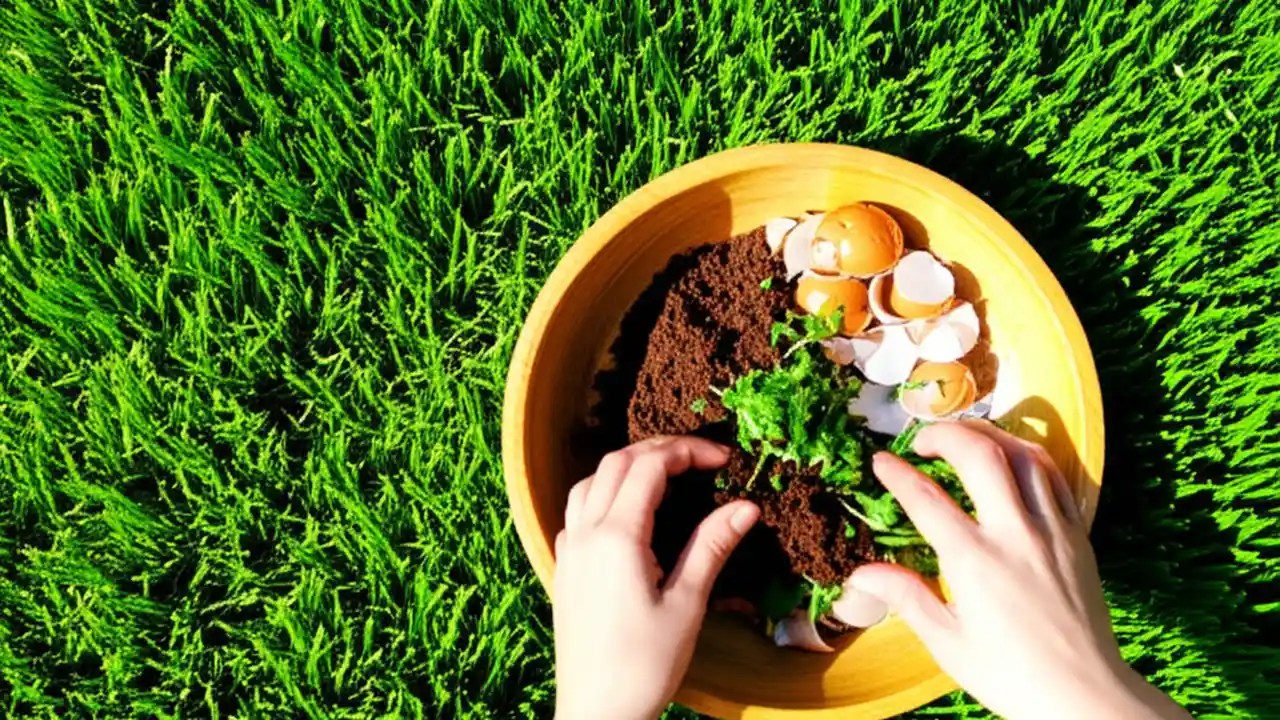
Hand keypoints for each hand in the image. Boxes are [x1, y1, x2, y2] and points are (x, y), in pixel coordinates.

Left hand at [553, 436, 759, 719]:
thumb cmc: (645, 665)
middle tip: (700, 457)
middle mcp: (585, 534)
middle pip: (616, 462)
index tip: (724, 458)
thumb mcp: (687, 604)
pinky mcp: (564, 568)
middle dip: (659, 449)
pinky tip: (628, 511)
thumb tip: (746, 506)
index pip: (649, 466)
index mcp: (617, 537)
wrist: (596, 713)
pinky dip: (603, 492)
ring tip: (666, 473)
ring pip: (590, 481)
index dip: (688, 451)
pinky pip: (576, 510)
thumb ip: (712, 547)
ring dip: (627, 465)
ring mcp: (569, 550)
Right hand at [847, 421, 1189, 719]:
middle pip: (980, 454)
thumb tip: (861, 573)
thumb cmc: (1011, 675)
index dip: (896, 473)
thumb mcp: (947, 642)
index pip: (925, 498)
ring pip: (1022, 454)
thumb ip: (906, 597)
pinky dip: (1027, 457)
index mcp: (974, 561)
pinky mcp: (1077, 535)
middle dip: (944, 434)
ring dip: (989, 436)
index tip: (880, 461)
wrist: (1084, 694)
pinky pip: (1054, 477)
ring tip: (964, 439)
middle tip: (921, 441)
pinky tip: (1010, 460)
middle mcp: (1014, 534)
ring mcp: (1051, 530)